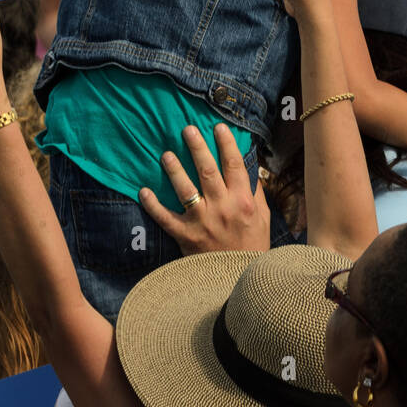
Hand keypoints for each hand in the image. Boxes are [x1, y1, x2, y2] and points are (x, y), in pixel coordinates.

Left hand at [140, 123, 270, 255]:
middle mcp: (222, 208)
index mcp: (243, 201)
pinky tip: (144, 191)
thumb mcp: (262, 218)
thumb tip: (249, 168)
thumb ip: (255, 193)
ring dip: (174, 170)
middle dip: (197, 147)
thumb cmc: (252, 246)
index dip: (226, 144)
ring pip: (185, 189)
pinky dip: (153, 205)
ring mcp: (202, 222)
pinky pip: (166, 218)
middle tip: (187, 129)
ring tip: (165, 154)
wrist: (238, 279)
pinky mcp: (186, 236)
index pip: (234, 165)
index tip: (218, 127)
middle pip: (208, 171)